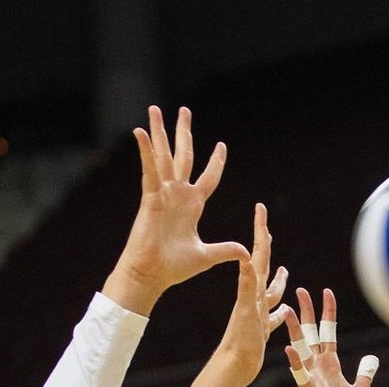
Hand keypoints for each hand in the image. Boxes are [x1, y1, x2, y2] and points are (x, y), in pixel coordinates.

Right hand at [102, 105, 248, 312]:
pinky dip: (146, 151)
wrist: (152, 275)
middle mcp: (177, 194)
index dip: (215, 162)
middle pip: (183, 156)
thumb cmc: (173, 267)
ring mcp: (163, 193)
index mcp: (192, 206)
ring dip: (159, 131)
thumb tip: (247, 252)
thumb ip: (226, 250)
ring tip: (156, 109)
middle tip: (184, 111)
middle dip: (183, 133)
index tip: (221, 145)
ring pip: (163, 155)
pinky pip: (149, 169)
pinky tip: (141, 132)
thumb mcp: (207, 255)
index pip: (208, 178)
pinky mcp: (150, 197)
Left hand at [209, 203, 288, 386]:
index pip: (257, 253)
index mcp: (252, 290)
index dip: (259, 230)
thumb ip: (247, 286)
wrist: (232, 367)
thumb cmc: (240, 343)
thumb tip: (246, 259)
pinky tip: (286, 311)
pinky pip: (274, 316)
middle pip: (262, 266)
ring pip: (270, 291)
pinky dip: (281, 311)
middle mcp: (254, 298)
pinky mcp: (260, 329)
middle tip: (266, 226)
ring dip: (277, 279)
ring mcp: (257, 313)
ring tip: (283, 269)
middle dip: (265, 246)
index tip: (259, 208)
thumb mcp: (247, 312)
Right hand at [282, 288, 373, 386]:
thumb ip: (364, 373)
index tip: (326, 292)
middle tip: (300, 290)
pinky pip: (301, 375)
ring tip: (289, 310)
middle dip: (307, 312)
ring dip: (296, 330)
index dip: (327, 313)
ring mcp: (313, 379)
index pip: (328, 333)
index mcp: (331, 366)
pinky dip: (295, 363)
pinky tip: (289, 349)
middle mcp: (319, 369)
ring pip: (302, 349)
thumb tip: (372, 360)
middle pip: (311, 334)